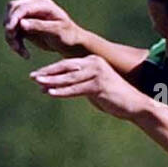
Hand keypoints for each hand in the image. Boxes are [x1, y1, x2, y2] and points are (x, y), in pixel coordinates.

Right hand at [4, 0, 84, 58]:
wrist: (72, 44)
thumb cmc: (68, 36)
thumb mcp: (56, 32)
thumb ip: (39, 26)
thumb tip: (21, 23)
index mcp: (43, 4)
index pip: (22, 7)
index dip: (14, 17)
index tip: (9, 30)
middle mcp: (33, 6)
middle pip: (12, 10)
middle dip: (10, 26)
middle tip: (13, 42)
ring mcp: (28, 15)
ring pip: (10, 22)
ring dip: (11, 37)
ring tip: (20, 51)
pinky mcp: (25, 25)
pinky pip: (14, 32)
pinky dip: (15, 43)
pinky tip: (25, 54)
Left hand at [29, 55, 144, 118]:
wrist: (135, 105)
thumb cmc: (115, 98)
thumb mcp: (95, 87)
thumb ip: (81, 84)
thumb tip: (61, 88)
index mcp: (92, 61)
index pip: (67, 64)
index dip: (51, 70)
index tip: (37, 75)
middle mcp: (94, 64)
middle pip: (66, 68)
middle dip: (48, 73)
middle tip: (32, 77)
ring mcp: (97, 73)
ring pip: (69, 78)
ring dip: (52, 81)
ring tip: (38, 84)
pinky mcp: (99, 85)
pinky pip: (76, 89)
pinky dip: (62, 91)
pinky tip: (50, 92)